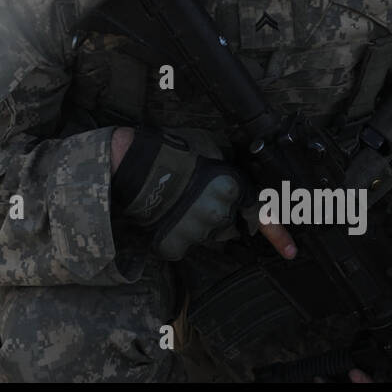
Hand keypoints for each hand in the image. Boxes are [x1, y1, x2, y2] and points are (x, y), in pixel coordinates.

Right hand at [110, 128, 248, 261]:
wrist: (133, 165)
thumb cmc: (169, 152)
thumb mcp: (209, 146)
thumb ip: (229, 163)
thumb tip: (238, 168)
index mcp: (230, 190)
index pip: (255, 209)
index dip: (257, 214)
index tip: (256, 220)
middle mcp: (217, 215)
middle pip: (229, 224)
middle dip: (220, 215)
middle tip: (200, 199)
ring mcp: (195, 232)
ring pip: (206, 236)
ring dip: (199, 226)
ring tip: (180, 206)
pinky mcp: (174, 245)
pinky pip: (182, 245)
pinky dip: (177, 236)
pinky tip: (167, 219)